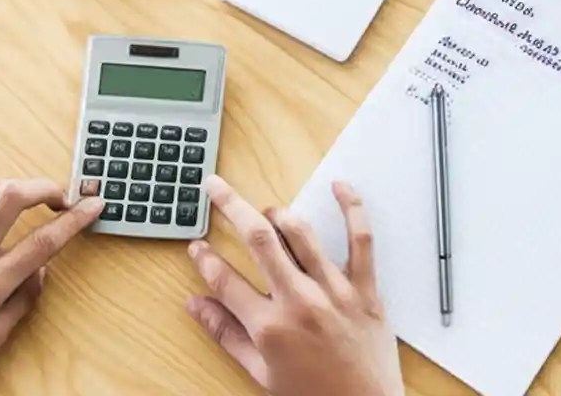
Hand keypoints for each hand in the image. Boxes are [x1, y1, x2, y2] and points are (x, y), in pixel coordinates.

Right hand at [186, 176, 403, 395]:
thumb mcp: (261, 374)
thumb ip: (226, 335)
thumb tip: (195, 306)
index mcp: (270, 327)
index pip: (225, 279)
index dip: (205, 259)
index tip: (197, 246)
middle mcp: (299, 302)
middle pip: (257, 240)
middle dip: (230, 206)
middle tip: (215, 186)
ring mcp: (334, 292)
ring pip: (301, 233)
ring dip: (277, 212)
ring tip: (265, 210)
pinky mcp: (365, 290)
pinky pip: (361, 241)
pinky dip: (352, 209)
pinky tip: (340, 187)